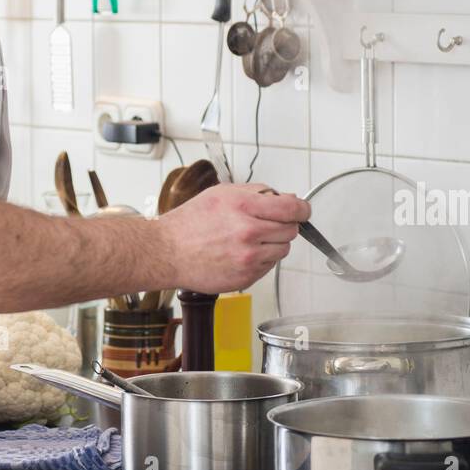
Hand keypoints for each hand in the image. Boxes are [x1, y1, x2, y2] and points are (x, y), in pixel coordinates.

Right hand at [160, 182, 308, 293]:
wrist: (167, 252)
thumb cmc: (190, 223)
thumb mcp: (222, 193)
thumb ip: (257, 192)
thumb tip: (285, 197)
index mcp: (244, 207)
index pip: (293, 208)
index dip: (302, 208)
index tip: (302, 210)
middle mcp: (249, 233)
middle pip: (291, 230)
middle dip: (283, 225)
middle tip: (265, 224)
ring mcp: (249, 258)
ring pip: (282, 250)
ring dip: (272, 243)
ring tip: (248, 240)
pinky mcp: (246, 277)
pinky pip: (268, 266)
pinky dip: (260, 260)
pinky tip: (239, 253)